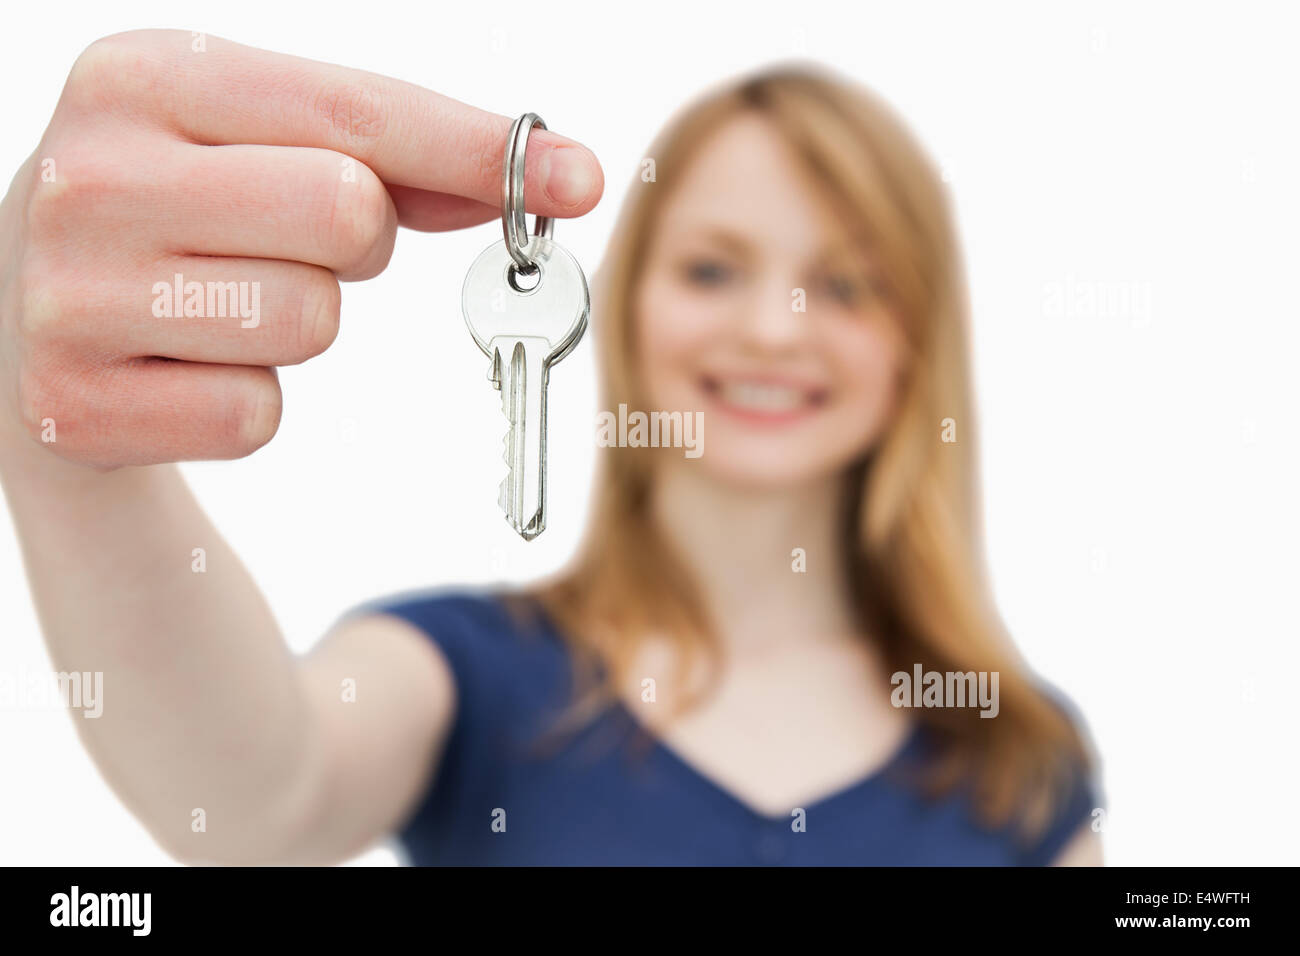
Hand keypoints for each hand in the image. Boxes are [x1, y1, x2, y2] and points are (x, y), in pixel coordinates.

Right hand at [0, 29, 601, 469]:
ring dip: (302, 321)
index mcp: (138, 77)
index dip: (480, 149)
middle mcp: (88, 176)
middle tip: (299, 243)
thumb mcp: (267, 147)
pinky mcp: (74, 408)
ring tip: (225, 300)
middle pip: (349, 214)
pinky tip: (186, 369)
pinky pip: (258, 414)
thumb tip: (559, 174)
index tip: (576, 176)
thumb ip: (407, 156)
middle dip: (359, 242)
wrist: (29, 322)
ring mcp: (69, 298)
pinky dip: (251, 401)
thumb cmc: (187, 214)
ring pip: (311, 320)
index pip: (357, 111)